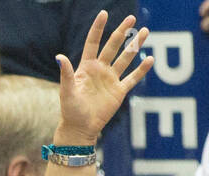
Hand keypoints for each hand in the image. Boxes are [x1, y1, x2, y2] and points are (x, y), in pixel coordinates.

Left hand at [55, 12, 153, 142]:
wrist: (80, 128)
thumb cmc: (70, 110)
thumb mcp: (66, 91)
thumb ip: (66, 73)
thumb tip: (59, 57)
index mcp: (86, 67)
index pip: (93, 43)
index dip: (98, 29)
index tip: (104, 13)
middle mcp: (100, 70)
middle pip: (113, 47)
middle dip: (122, 32)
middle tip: (131, 18)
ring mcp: (111, 79)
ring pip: (125, 58)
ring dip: (135, 45)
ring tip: (145, 31)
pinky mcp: (119, 91)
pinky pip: (132, 78)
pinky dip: (141, 70)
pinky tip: (150, 59)